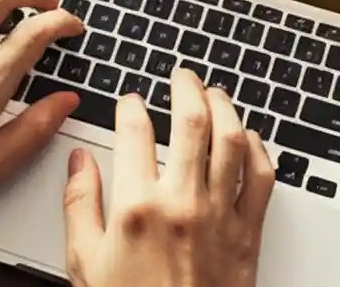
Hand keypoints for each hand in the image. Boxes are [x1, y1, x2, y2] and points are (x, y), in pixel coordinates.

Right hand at [62, 70, 275, 286]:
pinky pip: (262, 177)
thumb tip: (78, 162)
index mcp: (136, 207)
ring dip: (225, 107)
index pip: (134, 131)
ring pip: (231, 140)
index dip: (130, 106)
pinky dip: (257, 149)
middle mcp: (182, 203)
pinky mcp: (248, 232)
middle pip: (192, 121)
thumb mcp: (84, 263)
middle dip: (186, 87)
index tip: (130, 101)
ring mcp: (220, 215)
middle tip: (182, 76)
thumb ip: (79, 205)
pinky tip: (247, 138)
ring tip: (215, 94)